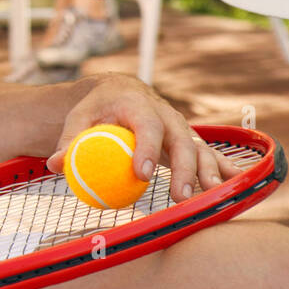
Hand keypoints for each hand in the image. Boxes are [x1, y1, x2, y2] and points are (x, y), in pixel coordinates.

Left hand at [44, 73, 241, 201]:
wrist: (121, 92)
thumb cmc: (97, 108)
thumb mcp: (79, 118)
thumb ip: (68, 141)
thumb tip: (54, 164)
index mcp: (138, 105)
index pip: (146, 126)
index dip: (146, 149)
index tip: (141, 173)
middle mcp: (166, 115)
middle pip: (180, 141)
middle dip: (183, 169)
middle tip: (178, 196)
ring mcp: (181, 128)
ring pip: (200, 150)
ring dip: (207, 173)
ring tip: (210, 196)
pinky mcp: (189, 140)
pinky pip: (209, 155)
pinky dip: (223, 169)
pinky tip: (234, 186)